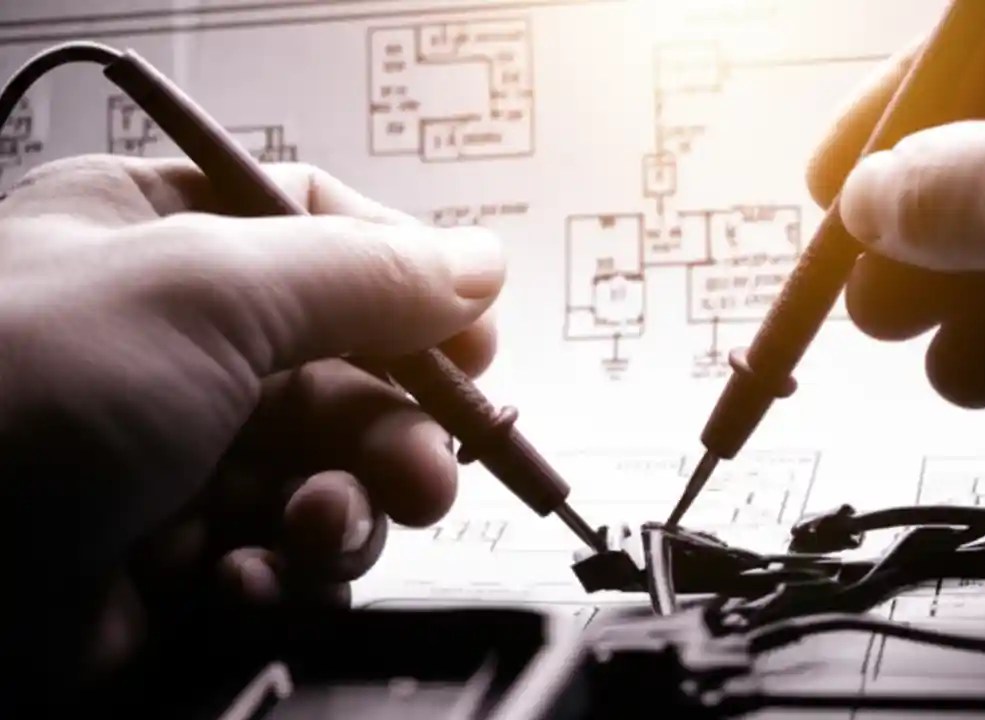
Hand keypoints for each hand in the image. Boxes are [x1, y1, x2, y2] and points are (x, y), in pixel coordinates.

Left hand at [0, 155, 503, 692]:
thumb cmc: (9, 397)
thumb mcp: (205, 291)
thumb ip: (363, 273)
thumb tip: (479, 264)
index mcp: (158, 242)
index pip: (318, 232)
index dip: (407, 283)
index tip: (472, 336)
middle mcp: (172, 346)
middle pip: (348, 369)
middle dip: (396, 427)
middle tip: (425, 468)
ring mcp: (176, 459)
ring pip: (332, 474)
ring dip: (349, 511)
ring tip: (321, 530)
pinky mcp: (178, 562)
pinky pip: (286, 560)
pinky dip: (286, 577)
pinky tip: (240, 581)